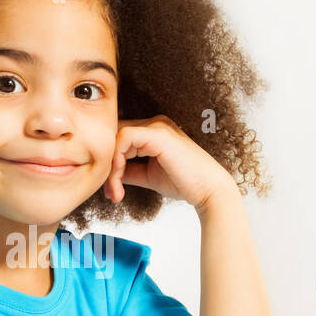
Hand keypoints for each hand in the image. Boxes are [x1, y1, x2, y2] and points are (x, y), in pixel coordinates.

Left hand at [103, 115, 232, 209]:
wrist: (208, 190)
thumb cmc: (184, 183)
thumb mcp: (148, 175)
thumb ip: (129, 170)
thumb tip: (108, 174)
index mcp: (153, 131)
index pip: (118, 139)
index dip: (109, 163)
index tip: (111, 189)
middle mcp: (154, 124)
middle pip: (113, 137)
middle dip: (107, 166)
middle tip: (110, 192)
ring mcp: (156, 126)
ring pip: (115, 138)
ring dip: (111, 168)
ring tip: (116, 191)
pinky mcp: (157, 133)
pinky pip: (123, 138)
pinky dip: (116, 160)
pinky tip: (120, 178)